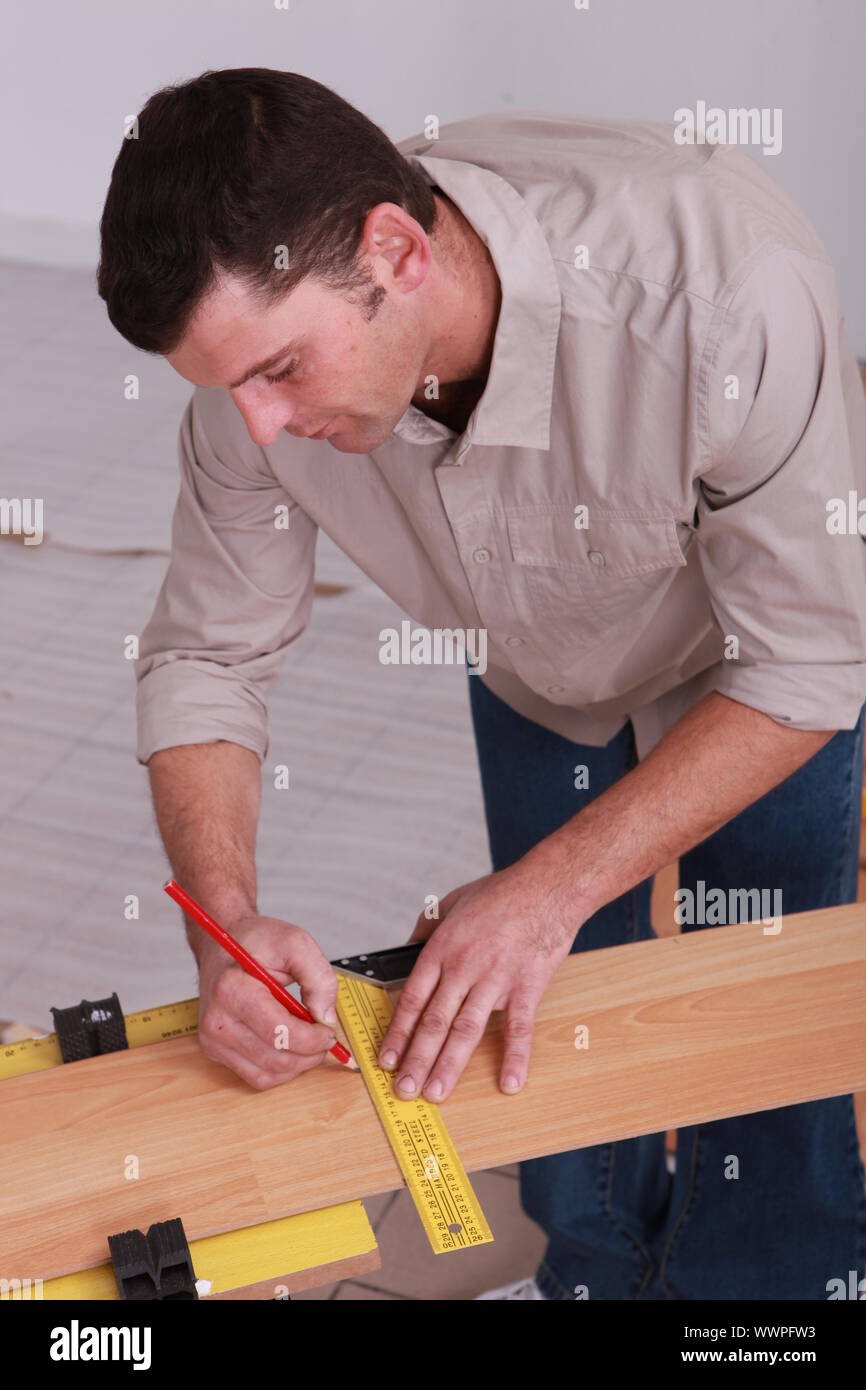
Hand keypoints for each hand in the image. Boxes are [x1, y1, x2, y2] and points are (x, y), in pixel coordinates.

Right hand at [196, 914, 338, 1088]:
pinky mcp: (215, 1051)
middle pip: (276, 1059)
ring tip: (307, 1039)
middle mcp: (217, 1020)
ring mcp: (213, 1039)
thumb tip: (326, 1018)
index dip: (313, 1038)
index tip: (328, 1029)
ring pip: (268, 1075)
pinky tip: (289, 1046)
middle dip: (310, 1053)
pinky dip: (281, 1069)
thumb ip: (319, 978)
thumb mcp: (295, 943)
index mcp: (232, 991)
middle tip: (323, 1035)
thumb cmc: (255, 942)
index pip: (279, 1033)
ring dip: (297, 1064)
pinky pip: (256, 1077)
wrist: (222, 944)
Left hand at [377, 859, 579, 1101]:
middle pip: (435, 1022)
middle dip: (416, 1059)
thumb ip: (426, 930)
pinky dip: (515, 1057)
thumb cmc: (502, 893)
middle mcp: (464, 967)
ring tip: (435, 1092)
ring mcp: (496, 980)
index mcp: (442, 948)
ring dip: (449, 1065)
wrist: (547, 887)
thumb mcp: (451, 902)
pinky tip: (509, 1082)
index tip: (386, 1058)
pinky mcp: (526, 988)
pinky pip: (519, 1029)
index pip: (413, 999)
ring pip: (467, 1030)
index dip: (398, 1032)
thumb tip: (407, 950)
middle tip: (403, 1088)